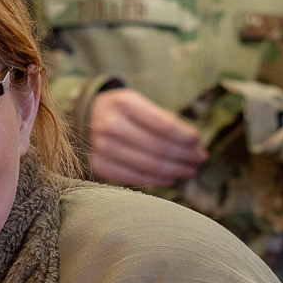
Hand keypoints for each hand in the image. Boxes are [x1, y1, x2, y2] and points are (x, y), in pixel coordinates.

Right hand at [87, 87, 207, 186]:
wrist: (83, 118)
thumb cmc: (120, 111)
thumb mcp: (137, 103)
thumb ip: (162, 118)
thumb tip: (193, 141)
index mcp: (124, 103)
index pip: (164, 125)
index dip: (185, 136)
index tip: (198, 141)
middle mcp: (111, 125)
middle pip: (159, 148)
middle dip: (185, 156)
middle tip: (200, 159)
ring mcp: (102, 147)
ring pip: (149, 165)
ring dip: (175, 170)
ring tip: (190, 170)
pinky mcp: (97, 165)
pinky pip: (133, 177)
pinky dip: (156, 180)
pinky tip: (170, 178)